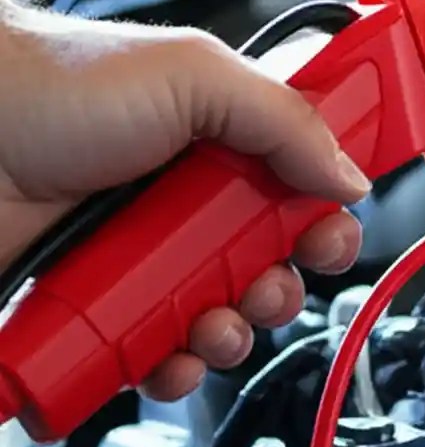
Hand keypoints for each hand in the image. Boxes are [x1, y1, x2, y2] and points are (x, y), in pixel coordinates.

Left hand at [0, 0, 368, 399]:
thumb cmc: (53, 83)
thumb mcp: (193, 75)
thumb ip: (284, 118)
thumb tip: (349, 177)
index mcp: (221, 148)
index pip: (299, 193)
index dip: (324, 222)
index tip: (328, 238)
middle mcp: (187, 206)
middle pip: (268, 269)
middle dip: (280, 290)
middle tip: (264, 284)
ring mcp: (145, 259)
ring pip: (219, 320)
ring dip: (231, 336)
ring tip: (210, 325)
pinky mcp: (103, 307)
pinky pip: (155, 356)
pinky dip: (171, 371)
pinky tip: (166, 359)